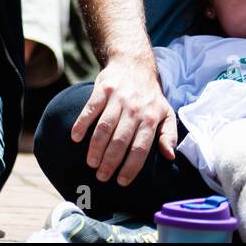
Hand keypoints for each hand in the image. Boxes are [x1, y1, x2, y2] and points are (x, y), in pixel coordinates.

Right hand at [71, 56, 177, 186]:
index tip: (121, 181)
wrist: (133, 64)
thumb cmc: (150, 96)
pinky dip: (81, 124)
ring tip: (90, 163)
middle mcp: (135, 109)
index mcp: (152, 118)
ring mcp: (117, 98)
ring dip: (96, 147)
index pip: (141, 148)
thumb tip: (170, 156)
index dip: (131, 167)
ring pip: (104, 127)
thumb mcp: (167, 114)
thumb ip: (169, 135)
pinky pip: (90, 109)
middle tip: (101, 176)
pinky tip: (75, 137)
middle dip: (110, 161)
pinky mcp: (102, 89)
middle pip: (120, 141)